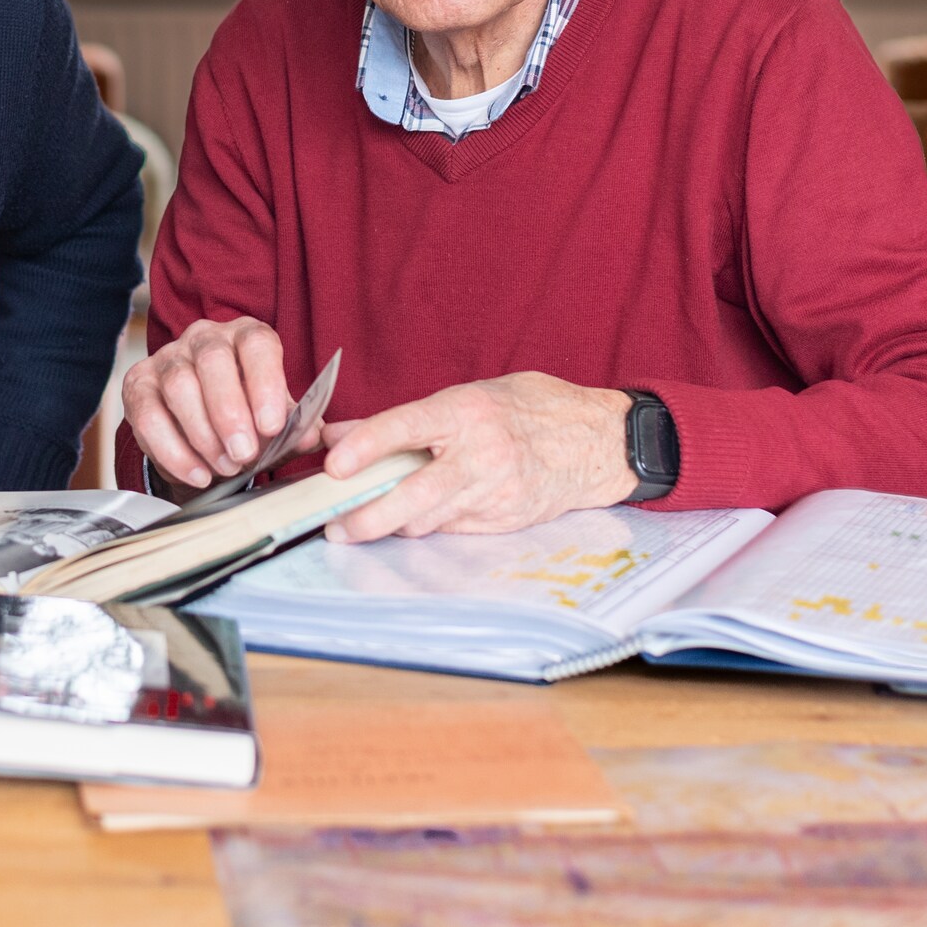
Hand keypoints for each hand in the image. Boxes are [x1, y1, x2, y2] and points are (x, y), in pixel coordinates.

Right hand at [122, 317, 306, 489]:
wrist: (206, 434)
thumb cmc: (248, 417)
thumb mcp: (276, 420)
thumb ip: (295, 427)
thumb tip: (312, 436)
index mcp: (246, 336)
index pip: (256, 344)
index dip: (265, 383)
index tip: (272, 425)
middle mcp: (204, 338)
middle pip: (212, 360)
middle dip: (229, 412)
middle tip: (246, 454)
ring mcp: (167, 358)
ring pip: (179, 386)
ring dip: (203, 434)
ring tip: (226, 467)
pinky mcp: (138, 385)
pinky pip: (148, 416)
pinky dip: (174, 451)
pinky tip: (197, 473)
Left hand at [318, 372, 638, 541]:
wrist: (594, 440)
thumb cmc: (526, 409)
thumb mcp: (465, 397)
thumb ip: (401, 421)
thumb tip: (339, 437)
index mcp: (467, 411)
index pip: (405, 428)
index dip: (364, 448)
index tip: (332, 466)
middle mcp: (482, 454)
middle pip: (412, 496)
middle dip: (366, 517)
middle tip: (336, 525)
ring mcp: (496, 492)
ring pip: (427, 521)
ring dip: (391, 524)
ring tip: (362, 522)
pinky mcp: (505, 521)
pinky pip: (451, 530)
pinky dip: (426, 526)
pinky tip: (412, 519)